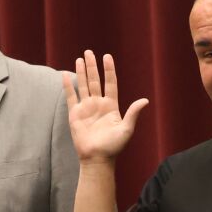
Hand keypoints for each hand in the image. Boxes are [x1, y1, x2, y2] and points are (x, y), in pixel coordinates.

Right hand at [62, 50, 148, 164]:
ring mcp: (86, 108)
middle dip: (92, 66)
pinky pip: (71, 97)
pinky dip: (68, 87)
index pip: (110, 83)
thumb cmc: (113, 146)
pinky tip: (66, 75)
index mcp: (111, 106)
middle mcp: (98, 104)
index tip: (107, 56)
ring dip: (81, 72)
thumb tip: (145, 100)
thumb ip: (133, 113)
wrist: (97, 158)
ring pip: (83, 86)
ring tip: (80, 58)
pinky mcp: (75, 114)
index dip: (109, 70)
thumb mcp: (126, 129)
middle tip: (89, 52)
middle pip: (95, 80)